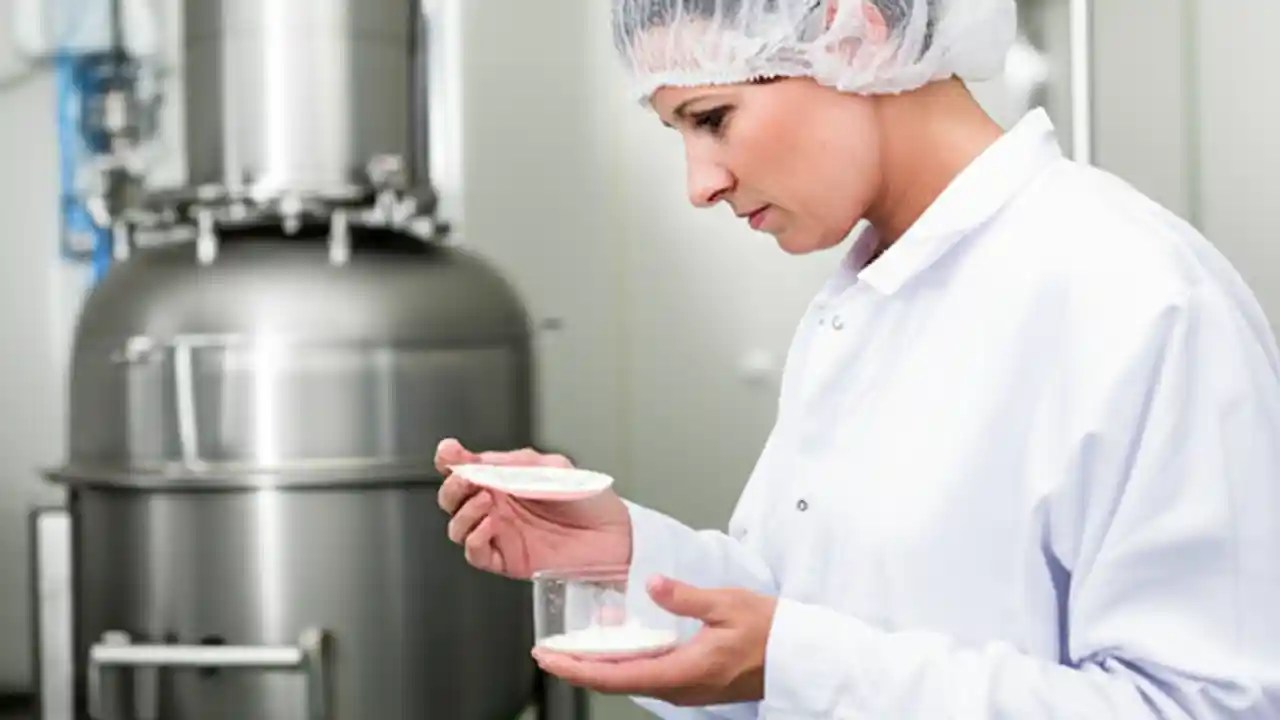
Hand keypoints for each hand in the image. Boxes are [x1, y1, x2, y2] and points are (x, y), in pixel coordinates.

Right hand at [435, 438, 631, 578]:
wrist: (615, 534)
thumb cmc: (590, 500)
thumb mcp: (553, 468)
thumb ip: (514, 464)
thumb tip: (478, 460)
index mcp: (505, 481)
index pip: (466, 470)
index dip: (450, 461)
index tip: (448, 453)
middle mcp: (498, 507)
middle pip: (453, 499)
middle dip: (452, 487)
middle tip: (466, 480)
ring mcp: (501, 534)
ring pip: (457, 527)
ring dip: (464, 512)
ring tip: (486, 500)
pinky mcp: (508, 560)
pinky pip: (476, 554)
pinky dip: (474, 538)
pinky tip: (489, 525)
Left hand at [533, 576, 777, 706]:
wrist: (801, 657)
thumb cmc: (770, 631)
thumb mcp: (727, 604)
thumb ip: (685, 597)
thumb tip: (653, 584)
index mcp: (684, 672)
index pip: (616, 676)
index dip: (577, 669)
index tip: (548, 659)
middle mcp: (680, 688)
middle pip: (616, 683)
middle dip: (579, 668)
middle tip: (547, 654)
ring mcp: (687, 689)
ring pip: (631, 681)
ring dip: (600, 666)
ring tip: (572, 649)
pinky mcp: (693, 683)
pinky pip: (649, 677)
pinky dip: (624, 663)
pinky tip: (616, 644)